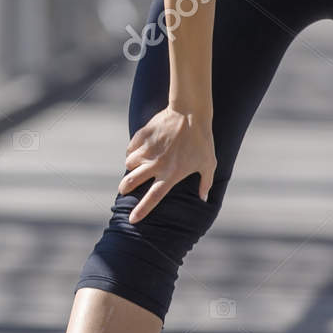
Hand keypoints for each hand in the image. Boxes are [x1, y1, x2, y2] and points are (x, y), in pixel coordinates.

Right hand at [118, 107, 216, 222]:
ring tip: (135, 166)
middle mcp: (156, 165)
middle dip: (125, 188)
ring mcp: (147, 150)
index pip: (153, 197)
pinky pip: (130, 148)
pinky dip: (132, 151)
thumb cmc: (202, 140)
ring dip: (131, 167)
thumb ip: (206, 182)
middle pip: (132, 182)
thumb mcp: (209, 163)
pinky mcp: (142, 136)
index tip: (132, 219)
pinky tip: (137, 150)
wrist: (190, 113)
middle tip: (124, 190)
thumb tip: (203, 198)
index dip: (141, 210)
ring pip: (129, 164)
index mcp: (171, 174)